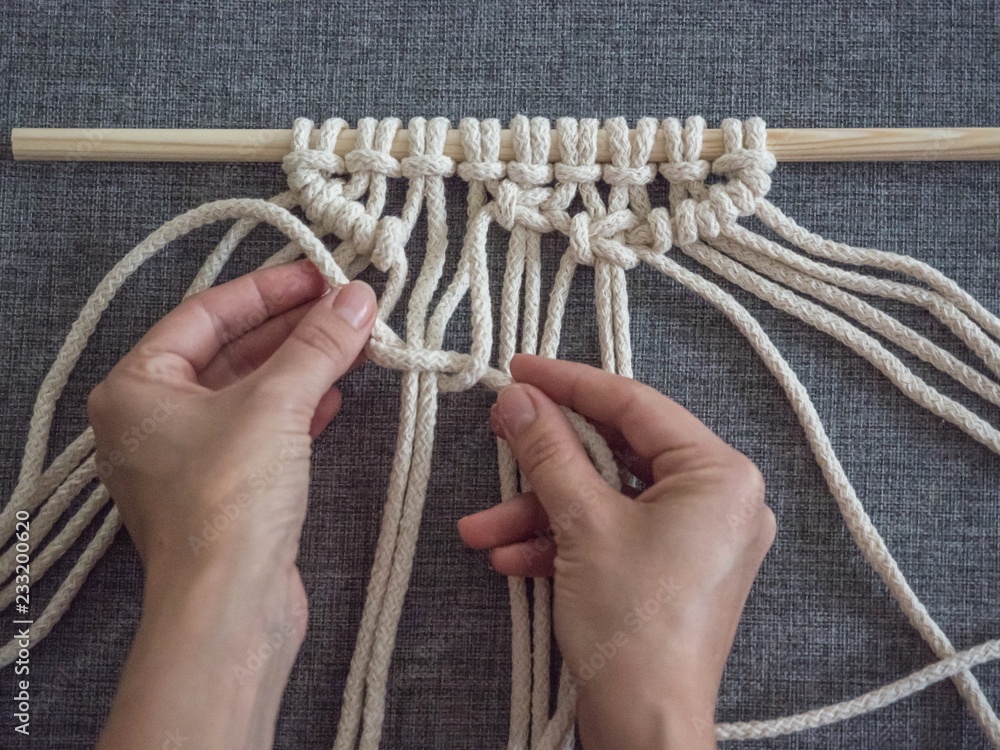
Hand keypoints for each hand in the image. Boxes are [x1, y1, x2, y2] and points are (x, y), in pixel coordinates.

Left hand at [90, 260, 375, 748]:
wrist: (230, 606)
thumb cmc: (228, 497)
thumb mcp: (275, 404)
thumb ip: (318, 345)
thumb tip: (358, 297)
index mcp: (138, 387)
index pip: (206, 314)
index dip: (268, 290)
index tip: (320, 274)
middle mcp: (153, 419)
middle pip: (230, 351)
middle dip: (291, 328)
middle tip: (345, 305)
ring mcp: (188, 458)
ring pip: (250, 392)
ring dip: (301, 366)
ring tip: (352, 342)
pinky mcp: (224, 490)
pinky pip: (262, 430)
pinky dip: (299, 408)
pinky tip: (335, 394)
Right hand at [458, 355, 774, 749]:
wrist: (645, 727)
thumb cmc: (634, 626)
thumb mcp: (582, 524)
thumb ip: (549, 451)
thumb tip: (517, 399)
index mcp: (720, 474)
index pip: (636, 404)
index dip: (570, 383)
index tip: (520, 369)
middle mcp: (719, 499)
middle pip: (618, 450)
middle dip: (548, 459)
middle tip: (500, 434)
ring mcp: (697, 536)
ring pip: (607, 496)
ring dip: (541, 510)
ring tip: (483, 529)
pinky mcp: (673, 567)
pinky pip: (613, 531)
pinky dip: (562, 540)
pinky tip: (511, 559)